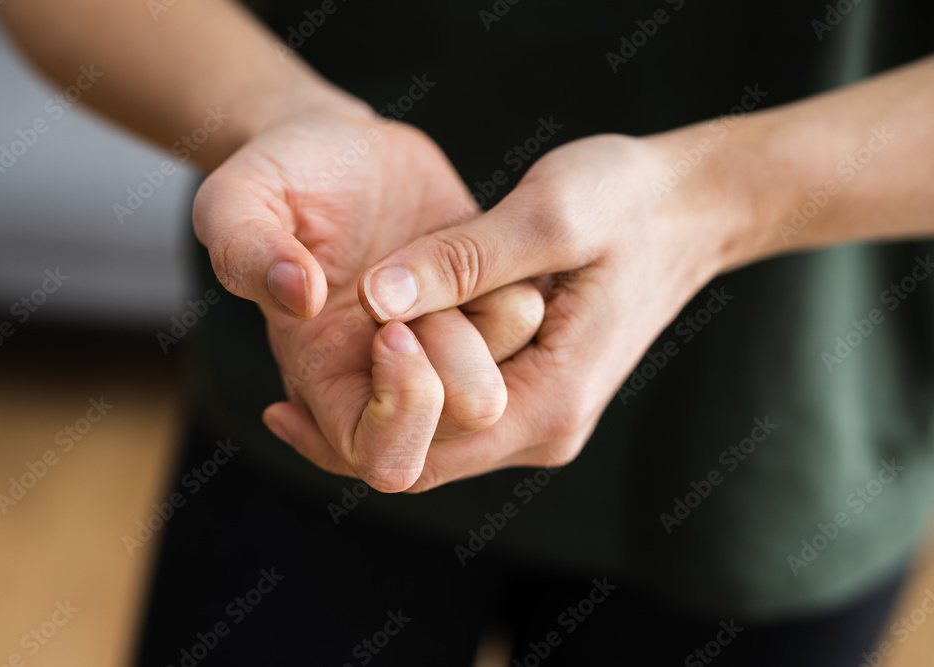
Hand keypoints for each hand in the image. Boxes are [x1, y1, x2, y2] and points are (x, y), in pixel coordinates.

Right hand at [192, 99, 543, 491]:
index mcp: (326, 378)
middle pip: (465, 428)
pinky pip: (529, 319)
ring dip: (484, 316)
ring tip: (438, 257)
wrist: (337, 147)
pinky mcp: (486, 303)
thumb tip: (300, 298)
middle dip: (458, 361)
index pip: (386, 460)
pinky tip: (463, 240)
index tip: (392, 329)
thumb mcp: (236, 198)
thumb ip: (243, 249)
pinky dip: (510, 280)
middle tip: (420, 295)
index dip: (403, 410)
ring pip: (508, 371)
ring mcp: (445, 344)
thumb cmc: (277, 177)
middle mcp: (391, 378)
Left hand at [267, 130, 753, 490]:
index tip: (342, 336)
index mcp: (552, 400)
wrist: (690, 208)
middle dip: (357, 422)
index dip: (372, 406)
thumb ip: (464, 260)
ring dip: (376, 405)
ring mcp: (539, 416)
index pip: (430, 451)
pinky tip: (361, 355)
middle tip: (284, 381)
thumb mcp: (549, 214)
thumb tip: (378, 297)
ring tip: (308, 367)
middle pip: (421, 461)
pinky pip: (450, 415)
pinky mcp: (530, 392)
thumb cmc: (631, 203)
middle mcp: (544, 428)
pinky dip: (404, 390)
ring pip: (431, 441)